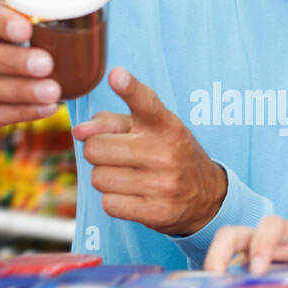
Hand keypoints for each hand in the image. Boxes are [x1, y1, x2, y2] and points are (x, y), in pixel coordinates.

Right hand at [0, 0, 62, 125]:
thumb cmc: (8, 20)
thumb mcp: (13, 5)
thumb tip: (72, 11)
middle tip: (47, 65)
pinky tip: (46, 109)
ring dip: (18, 92)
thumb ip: (30, 8)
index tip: (26, 30)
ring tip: (53, 92)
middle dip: (11, 62)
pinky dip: (18, 113)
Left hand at [74, 67, 227, 235]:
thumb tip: (79, 132)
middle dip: (99, 152)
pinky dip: (114, 200)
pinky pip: (108, 203)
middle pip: (97, 148)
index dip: (129, 88)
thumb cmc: (168, 154)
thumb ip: (111, 122)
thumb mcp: (150, 130)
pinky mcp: (157, 212)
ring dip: (105, 178)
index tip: (116, 75)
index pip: (146, 102)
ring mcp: (163, 184)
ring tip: (128, 177)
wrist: (208, 196)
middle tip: (118, 156)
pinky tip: (132, 196)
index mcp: (166, 125)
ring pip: (98, 178)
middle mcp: (166, 152)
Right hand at [205, 215, 287, 272]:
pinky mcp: (238, 275)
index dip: (263, 243)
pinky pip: (220, 277)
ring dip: (211, 272)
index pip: (273, 227)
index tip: (258, 269)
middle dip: (220, 253)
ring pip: (219, 254)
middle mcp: (262, 242)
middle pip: (232, 235)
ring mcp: (246, 258)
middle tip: (217, 279)